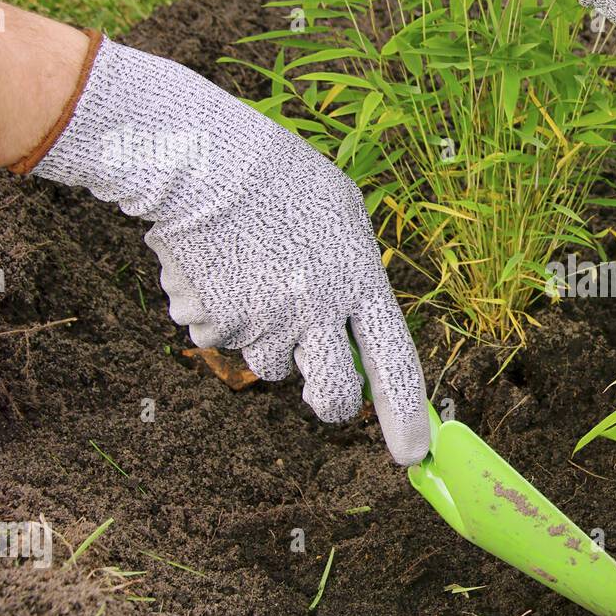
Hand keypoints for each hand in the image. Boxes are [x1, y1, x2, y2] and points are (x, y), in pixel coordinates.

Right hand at [26, 36, 429, 463]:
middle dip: (330, 403)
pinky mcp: (218, 324)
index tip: (413, 454)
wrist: (202, 161)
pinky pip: (226, 339)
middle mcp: (317, 310)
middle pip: (332, 394)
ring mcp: (265, 321)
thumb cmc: (280, 179)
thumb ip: (354, 274)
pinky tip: (219, 269)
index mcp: (358, 279)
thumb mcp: (343, 216)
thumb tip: (355, 326)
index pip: (393, 362)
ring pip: (271, 364)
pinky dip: (221, 314)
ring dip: (266, 338)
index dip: (406, 415)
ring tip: (254, 276)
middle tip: (323, 394)